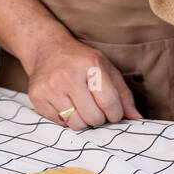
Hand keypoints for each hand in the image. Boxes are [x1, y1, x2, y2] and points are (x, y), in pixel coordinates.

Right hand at [24, 36, 141, 129]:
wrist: (48, 49)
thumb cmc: (83, 61)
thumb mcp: (107, 69)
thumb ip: (123, 95)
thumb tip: (136, 119)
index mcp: (91, 65)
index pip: (109, 103)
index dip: (116, 114)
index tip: (114, 113)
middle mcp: (69, 75)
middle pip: (93, 118)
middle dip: (99, 118)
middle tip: (96, 109)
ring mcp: (50, 86)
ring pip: (76, 124)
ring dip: (83, 121)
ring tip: (81, 107)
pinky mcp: (37, 97)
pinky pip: (59, 123)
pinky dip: (66, 119)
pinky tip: (66, 104)